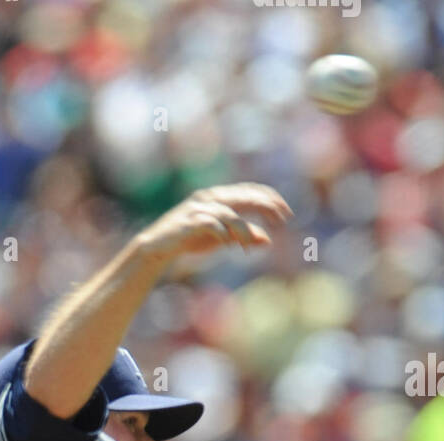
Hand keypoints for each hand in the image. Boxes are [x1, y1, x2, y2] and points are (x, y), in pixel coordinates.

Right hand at [136, 183, 291, 266]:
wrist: (156, 247)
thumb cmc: (190, 240)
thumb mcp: (222, 239)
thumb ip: (243, 236)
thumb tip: (269, 241)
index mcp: (219, 197)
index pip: (251, 191)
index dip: (271, 199)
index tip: (287, 213)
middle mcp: (210, 198)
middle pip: (244, 196)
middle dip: (266, 206)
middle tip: (283, 218)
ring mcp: (198, 208)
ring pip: (230, 214)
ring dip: (243, 230)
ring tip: (249, 247)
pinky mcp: (188, 222)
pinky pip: (211, 224)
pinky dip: (222, 233)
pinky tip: (229, 244)